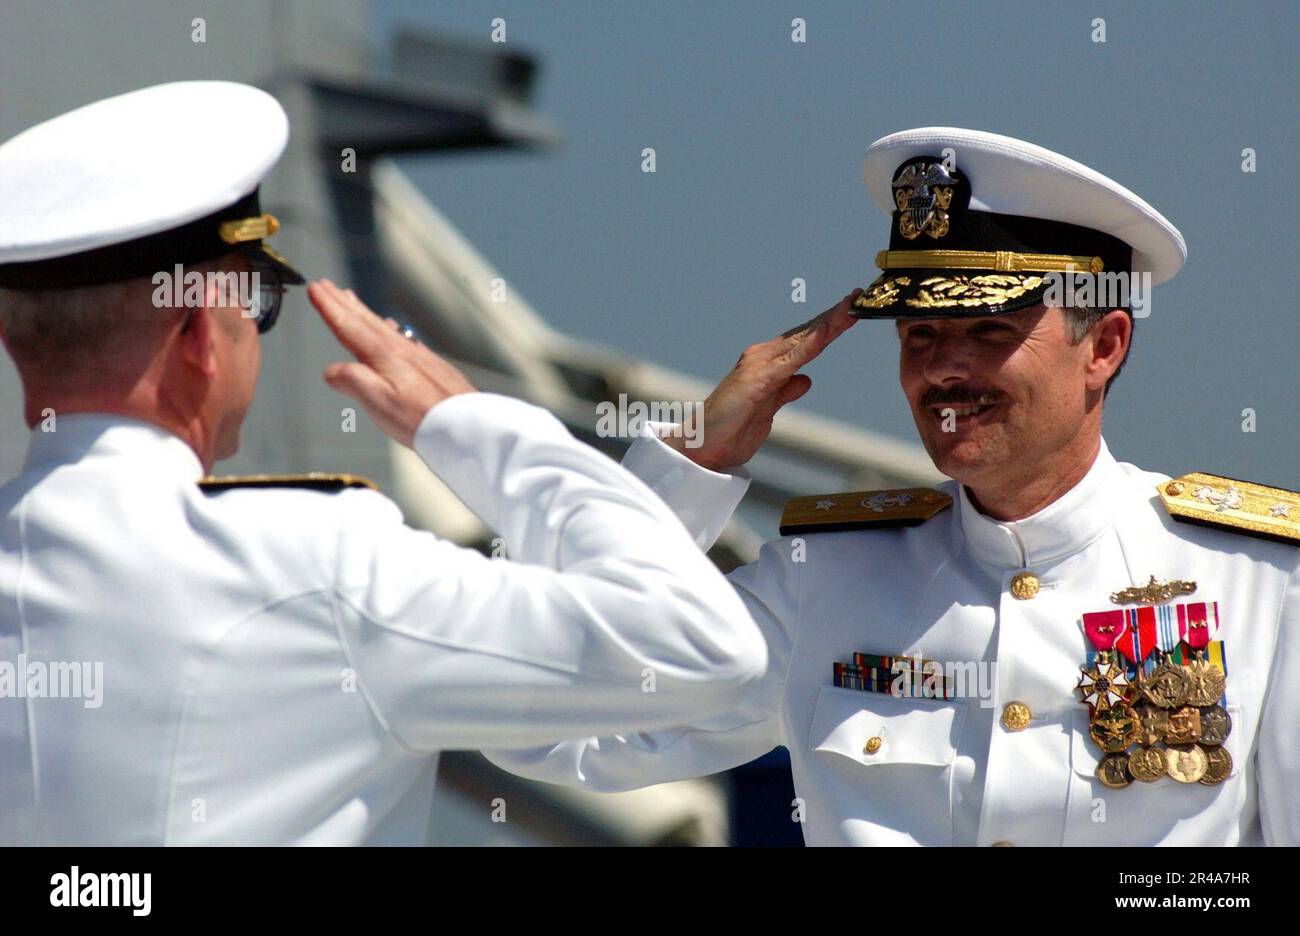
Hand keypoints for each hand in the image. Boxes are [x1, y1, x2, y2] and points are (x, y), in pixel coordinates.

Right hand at [307, 279, 476, 446]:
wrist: (466, 425)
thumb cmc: (422, 418)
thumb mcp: (377, 401)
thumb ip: (351, 381)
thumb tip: (331, 371)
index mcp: (383, 355)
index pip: (348, 326)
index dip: (329, 307)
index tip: (315, 289)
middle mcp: (400, 349)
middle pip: (365, 320)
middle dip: (343, 302)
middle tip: (326, 285)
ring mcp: (417, 356)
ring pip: (382, 326)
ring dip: (363, 311)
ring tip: (350, 299)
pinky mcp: (430, 366)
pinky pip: (400, 337)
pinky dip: (387, 327)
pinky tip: (390, 328)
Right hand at [666, 290, 861, 470]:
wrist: (701, 445)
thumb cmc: (730, 429)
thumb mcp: (767, 410)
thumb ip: (785, 391)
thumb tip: (805, 379)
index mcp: (767, 365)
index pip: (803, 342)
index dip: (827, 326)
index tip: (851, 310)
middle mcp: (763, 359)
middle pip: (806, 334)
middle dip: (833, 316)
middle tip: (858, 296)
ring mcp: (759, 366)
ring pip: (801, 341)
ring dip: (828, 324)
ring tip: (850, 308)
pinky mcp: (758, 380)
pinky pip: (791, 360)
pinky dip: (810, 345)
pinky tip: (827, 334)